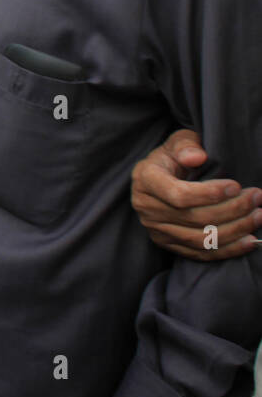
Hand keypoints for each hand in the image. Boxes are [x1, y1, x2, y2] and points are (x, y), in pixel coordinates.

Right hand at [130, 129, 261, 260]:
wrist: (161, 176)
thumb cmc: (173, 156)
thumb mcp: (177, 142)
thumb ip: (185, 146)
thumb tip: (197, 157)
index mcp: (146, 180)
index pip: (178, 195)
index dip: (210, 194)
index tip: (236, 186)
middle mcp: (147, 208)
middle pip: (194, 218)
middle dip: (232, 210)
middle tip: (257, 197)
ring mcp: (156, 229)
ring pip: (201, 239)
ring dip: (236, 230)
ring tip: (259, 215)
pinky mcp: (168, 244)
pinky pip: (200, 253)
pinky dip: (228, 250)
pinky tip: (250, 240)